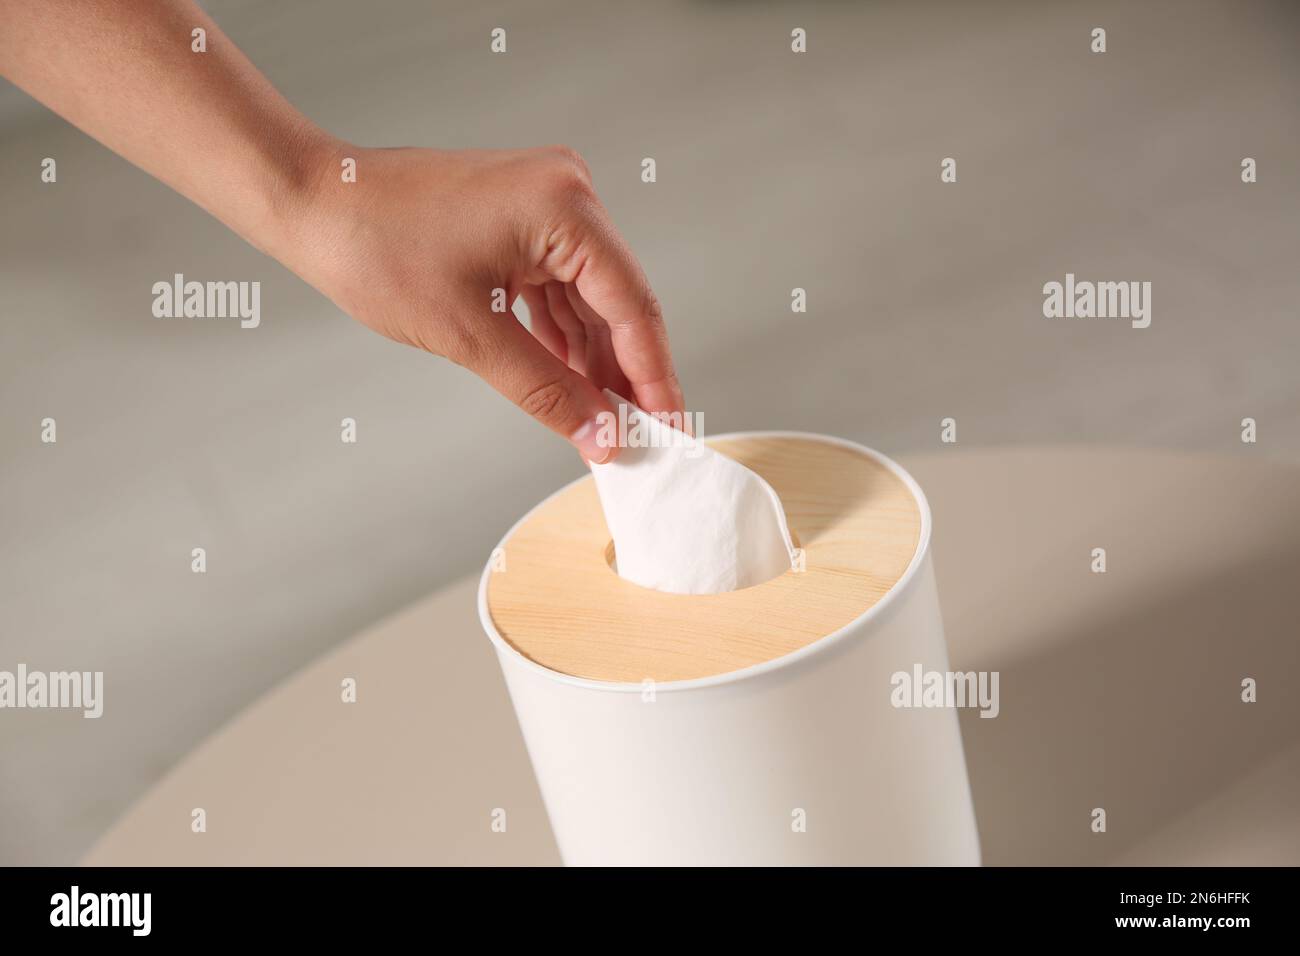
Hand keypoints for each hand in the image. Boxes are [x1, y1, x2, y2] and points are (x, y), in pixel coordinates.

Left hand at [280, 142, 683, 461]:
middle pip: (618, 302)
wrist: (313, 202)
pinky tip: (572, 381)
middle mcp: (566, 194)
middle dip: (625, 374)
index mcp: (564, 207)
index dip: (653, 376)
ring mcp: (544, 205)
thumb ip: (546, 390)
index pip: (631, 305)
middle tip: (638, 436)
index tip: (667, 428)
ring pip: (589, 300)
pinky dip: (563, 336)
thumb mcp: (469, 335)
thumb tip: (600, 435)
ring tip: (603, 420)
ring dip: (594, 360)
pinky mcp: (521, 221)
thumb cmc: (375, 247)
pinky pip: (559, 288)